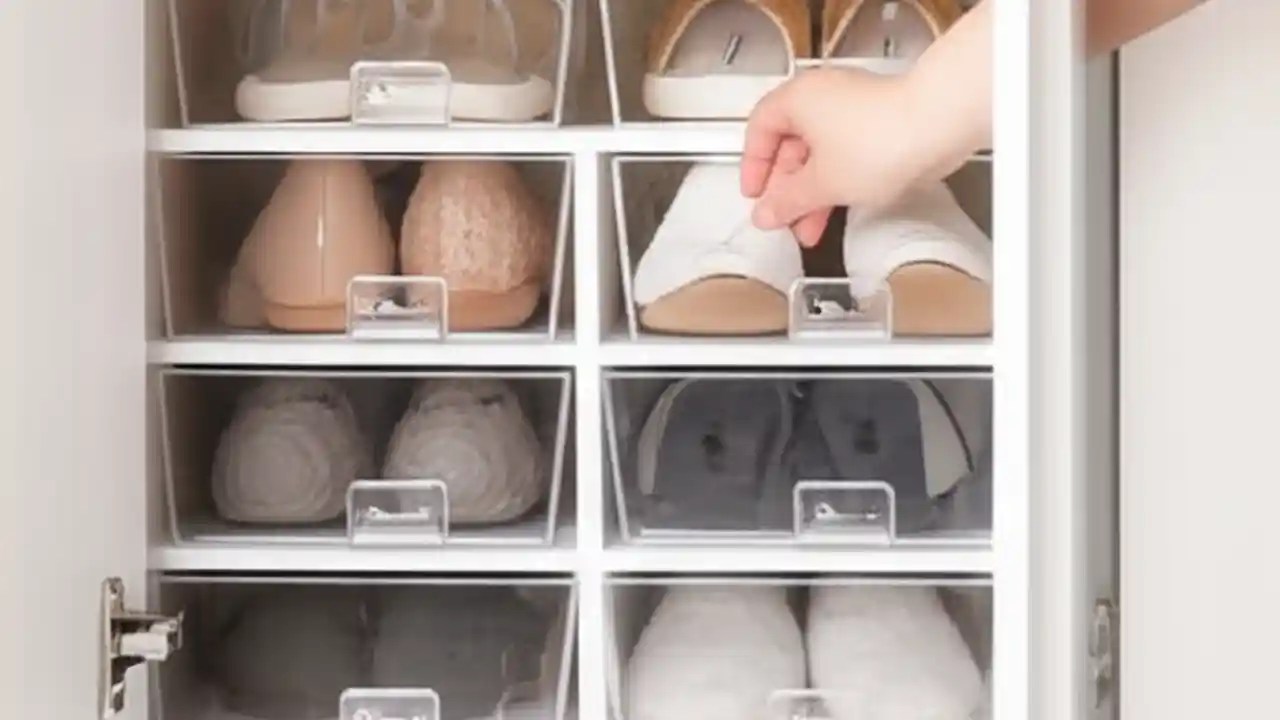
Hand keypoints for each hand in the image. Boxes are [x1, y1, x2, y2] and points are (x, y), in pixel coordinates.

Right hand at [741, 67, 938, 246]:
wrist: (937, 126)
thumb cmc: (881, 139)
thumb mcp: (822, 184)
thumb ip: (787, 202)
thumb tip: (767, 214)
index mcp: (797, 99)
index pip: (758, 131)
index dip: (753, 167)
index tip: (755, 195)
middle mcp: (822, 97)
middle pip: (789, 144)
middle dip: (785, 188)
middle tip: (783, 217)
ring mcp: (852, 108)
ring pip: (818, 153)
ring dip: (811, 191)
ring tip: (810, 227)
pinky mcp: (878, 123)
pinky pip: (844, 153)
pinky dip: (836, 180)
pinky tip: (837, 207)